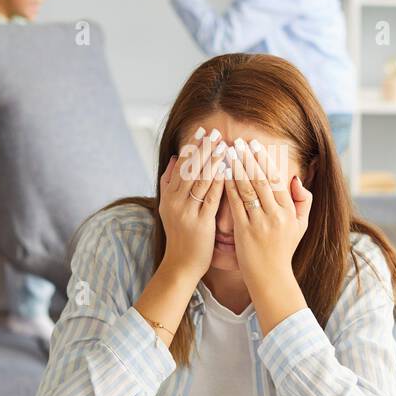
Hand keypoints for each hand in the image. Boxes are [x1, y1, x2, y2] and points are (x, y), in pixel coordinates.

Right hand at [158, 130, 228, 281]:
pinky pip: (210, 199)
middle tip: (216, 132)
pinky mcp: (200, 223)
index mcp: (168, 196)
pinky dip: (219, 183)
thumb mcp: (168, 207)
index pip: (180, 166)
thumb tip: (173, 158)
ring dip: (213, 162)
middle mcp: (175, 202)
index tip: (203, 131)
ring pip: (200, 181)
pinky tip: (227, 171)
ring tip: (224, 146)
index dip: (192, 147)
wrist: (180, 264)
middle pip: (190, 170)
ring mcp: (187, 212)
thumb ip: (169, 183)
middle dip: (203, 149)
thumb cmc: (179, 235)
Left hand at [221, 137, 311, 289]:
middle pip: (260, 180)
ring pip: (247, 189)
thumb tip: (295, 178)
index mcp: (289, 211)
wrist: (271, 277)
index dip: (264, 160)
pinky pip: (236, 205)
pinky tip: (222, 175)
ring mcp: (259, 223)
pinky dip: (229, 188)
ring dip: (237, 168)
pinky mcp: (244, 232)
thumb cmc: (284, 250)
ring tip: (228, 153)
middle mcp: (275, 215)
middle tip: (239, 142)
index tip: (255, 145)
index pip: (276, 179)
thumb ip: (302, 200)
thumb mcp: (301, 225)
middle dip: (249, 159)